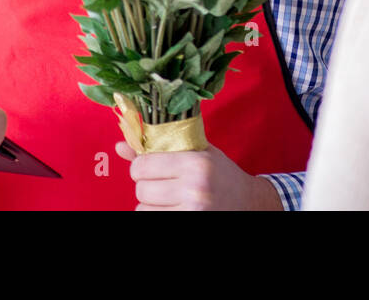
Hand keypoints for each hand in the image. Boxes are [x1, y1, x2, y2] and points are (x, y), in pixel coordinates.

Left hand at [115, 141, 283, 209]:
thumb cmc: (219, 174)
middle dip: (146, 186)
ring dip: (150, 205)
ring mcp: (192, 211)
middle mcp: (194, 189)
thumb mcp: (196, 151)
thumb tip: (120, 145)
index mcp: (196, 163)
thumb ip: (159, 148)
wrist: (248, 202)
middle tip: (162, 184)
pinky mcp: (190, 223)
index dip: (141, 167)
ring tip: (169, 198)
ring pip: (143, 210)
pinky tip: (171, 208)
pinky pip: (152, 221)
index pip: (143, 165)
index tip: (151, 168)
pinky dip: (156, 214)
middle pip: (141, 190)